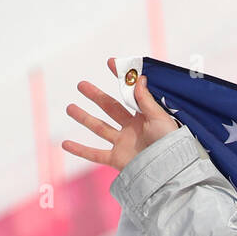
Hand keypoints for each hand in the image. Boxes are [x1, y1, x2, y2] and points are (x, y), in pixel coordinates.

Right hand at [62, 57, 178, 171]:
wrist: (170, 172)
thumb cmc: (171, 145)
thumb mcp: (160, 118)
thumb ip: (146, 100)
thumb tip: (139, 77)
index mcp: (146, 117)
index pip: (130, 94)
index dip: (122, 78)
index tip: (111, 62)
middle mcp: (134, 130)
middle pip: (111, 108)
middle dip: (96, 96)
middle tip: (82, 85)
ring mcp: (125, 144)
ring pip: (100, 128)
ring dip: (85, 118)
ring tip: (70, 108)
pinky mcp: (118, 160)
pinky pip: (95, 155)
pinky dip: (80, 150)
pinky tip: (65, 144)